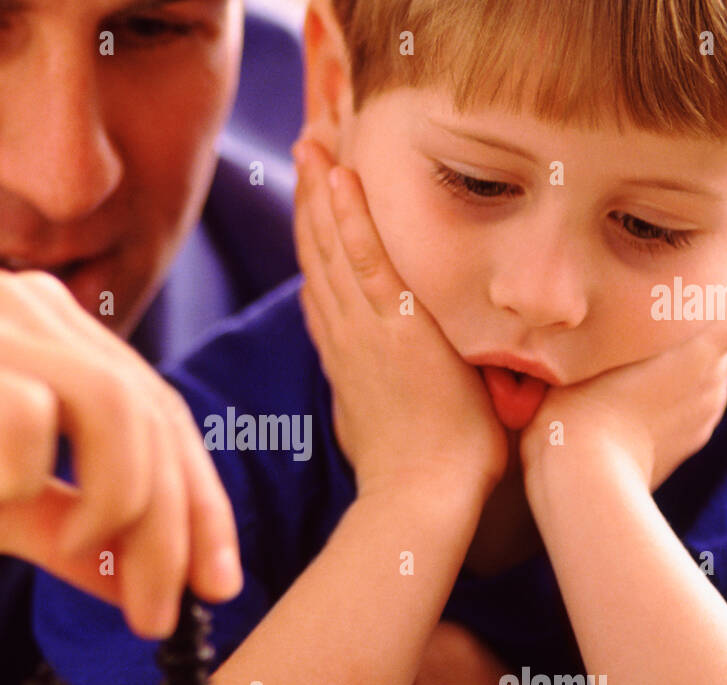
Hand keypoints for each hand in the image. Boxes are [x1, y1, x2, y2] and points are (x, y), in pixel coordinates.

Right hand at [0, 270, 240, 636]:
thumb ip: (71, 534)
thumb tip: (143, 584)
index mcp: (55, 334)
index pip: (163, 415)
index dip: (202, 505)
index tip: (215, 583)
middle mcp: (30, 311)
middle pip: (154, 416)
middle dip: (175, 528)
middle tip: (161, 611)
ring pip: (113, 408)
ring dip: (116, 503)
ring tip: (69, 547)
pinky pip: (25, 415)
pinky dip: (20, 472)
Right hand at [292, 137, 506, 510]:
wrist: (420, 500)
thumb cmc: (409, 477)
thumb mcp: (371, 428)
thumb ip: (359, 391)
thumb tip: (352, 376)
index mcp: (344, 357)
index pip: (321, 285)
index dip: (313, 239)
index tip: (310, 201)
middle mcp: (344, 336)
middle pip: (318, 255)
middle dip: (310, 200)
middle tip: (306, 148)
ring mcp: (364, 329)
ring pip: (332, 248)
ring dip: (322, 193)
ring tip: (313, 143)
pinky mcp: (392, 328)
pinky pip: (365, 260)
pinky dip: (350, 218)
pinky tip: (341, 177)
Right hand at [521, 234, 726, 489]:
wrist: (586, 476)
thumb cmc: (579, 407)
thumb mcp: (593, 348)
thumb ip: (615, 319)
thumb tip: (599, 293)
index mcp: (698, 348)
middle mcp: (713, 378)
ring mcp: (704, 411)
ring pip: (726, 364)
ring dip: (720, 338)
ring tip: (696, 316)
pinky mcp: (690, 438)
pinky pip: (706, 396)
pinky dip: (701, 375)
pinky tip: (675, 369)